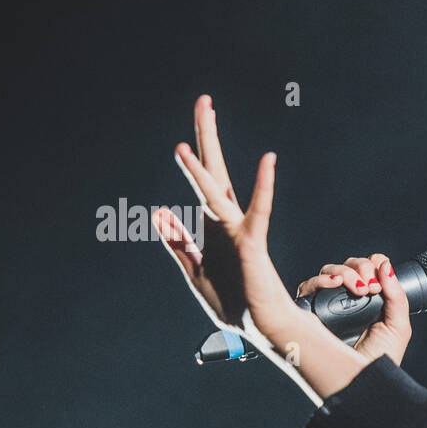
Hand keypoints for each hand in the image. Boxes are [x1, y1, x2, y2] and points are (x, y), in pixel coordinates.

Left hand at [153, 95, 298, 342]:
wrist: (259, 326)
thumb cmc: (232, 301)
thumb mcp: (194, 270)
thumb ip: (177, 243)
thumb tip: (159, 213)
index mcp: (212, 226)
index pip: (203, 183)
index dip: (194, 157)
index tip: (187, 132)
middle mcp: (226, 221)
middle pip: (214, 170)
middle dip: (207, 136)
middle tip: (204, 101)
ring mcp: (239, 230)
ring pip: (219, 189)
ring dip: (204, 164)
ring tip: (194, 133)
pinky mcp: (252, 243)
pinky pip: (258, 211)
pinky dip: (262, 186)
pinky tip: (267, 161)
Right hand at [295, 254, 411, 366]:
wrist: (362, 381)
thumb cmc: (380, 359)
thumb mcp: (398, 326)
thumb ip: (397, 296)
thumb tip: (386, 265)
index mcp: (371, 299)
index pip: (369, 267)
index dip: (374, 266)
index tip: (379, 284)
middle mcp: (348, 299)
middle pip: (349, 265)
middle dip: (361, 268)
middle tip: (370, 288)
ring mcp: (330, 304)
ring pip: (330, 271)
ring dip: (345, 273)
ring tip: (358, 289)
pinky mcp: (312, 311)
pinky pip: (309, 286)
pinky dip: (321, 280)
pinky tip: (335, 284)